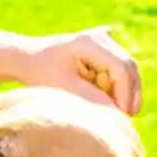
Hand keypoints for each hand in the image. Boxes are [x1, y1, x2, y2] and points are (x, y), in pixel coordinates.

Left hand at [13, 26, 142, 114]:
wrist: (27, 59)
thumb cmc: (41, 73)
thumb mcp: (65, 88)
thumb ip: (93, 98)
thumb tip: (119, 112)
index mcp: (90, 43)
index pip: (121, 68)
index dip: (125, 94)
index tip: (123, 116)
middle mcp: (101, 37)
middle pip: (129, 67)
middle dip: (129, 95)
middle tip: (125, 118)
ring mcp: (104, 41)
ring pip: (128, 70)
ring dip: (123, 92)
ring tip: (113, 111)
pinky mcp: (104, 49)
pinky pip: (120, 70)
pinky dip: (116, 87)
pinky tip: (106, 98)